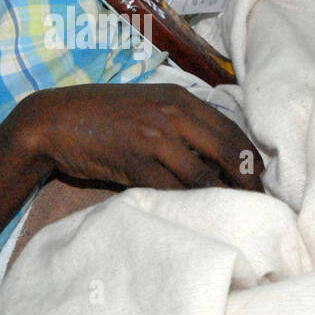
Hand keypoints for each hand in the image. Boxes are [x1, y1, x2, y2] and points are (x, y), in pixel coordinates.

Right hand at [12, 83, 263, 192]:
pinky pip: (172, 190)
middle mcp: (173, 114)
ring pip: (204, 175)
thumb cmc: (101, 115)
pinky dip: (188, 205)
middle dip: (247, 181)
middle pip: (227, 151)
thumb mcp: (147, 105)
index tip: (260, 178)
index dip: (250, 157)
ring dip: (222, 199)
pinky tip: (196, 216)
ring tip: (233, 216)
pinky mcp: (136, 162)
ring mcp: (154, 137)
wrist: (55, 120)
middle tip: (258, 203)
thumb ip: (179, 121)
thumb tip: (213, 152)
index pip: (231, 129)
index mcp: (179, 97)